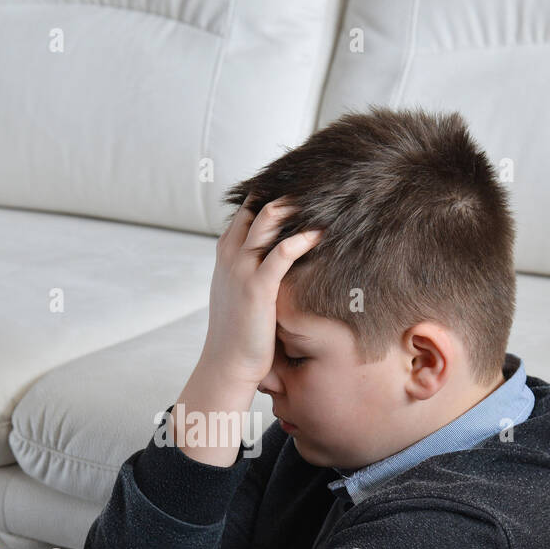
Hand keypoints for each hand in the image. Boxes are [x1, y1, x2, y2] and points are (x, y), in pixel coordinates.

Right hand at [201, 194, 322, 386]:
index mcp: (226, 252)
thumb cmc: (239, 331)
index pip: (248, 207)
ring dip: (294, 206)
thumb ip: (252, 268)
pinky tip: (321, 233)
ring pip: (266, 219)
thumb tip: (276, 256)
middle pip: (256, 203)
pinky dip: (302, 238)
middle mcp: (231, 254)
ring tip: (323, 198)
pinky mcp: (258, 288)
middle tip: (317, 184)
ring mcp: (242, 269)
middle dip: (285, 191)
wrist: (228, 363)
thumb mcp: (238, 291)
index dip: (272, 193)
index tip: (302, 186)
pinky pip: (281, 252)